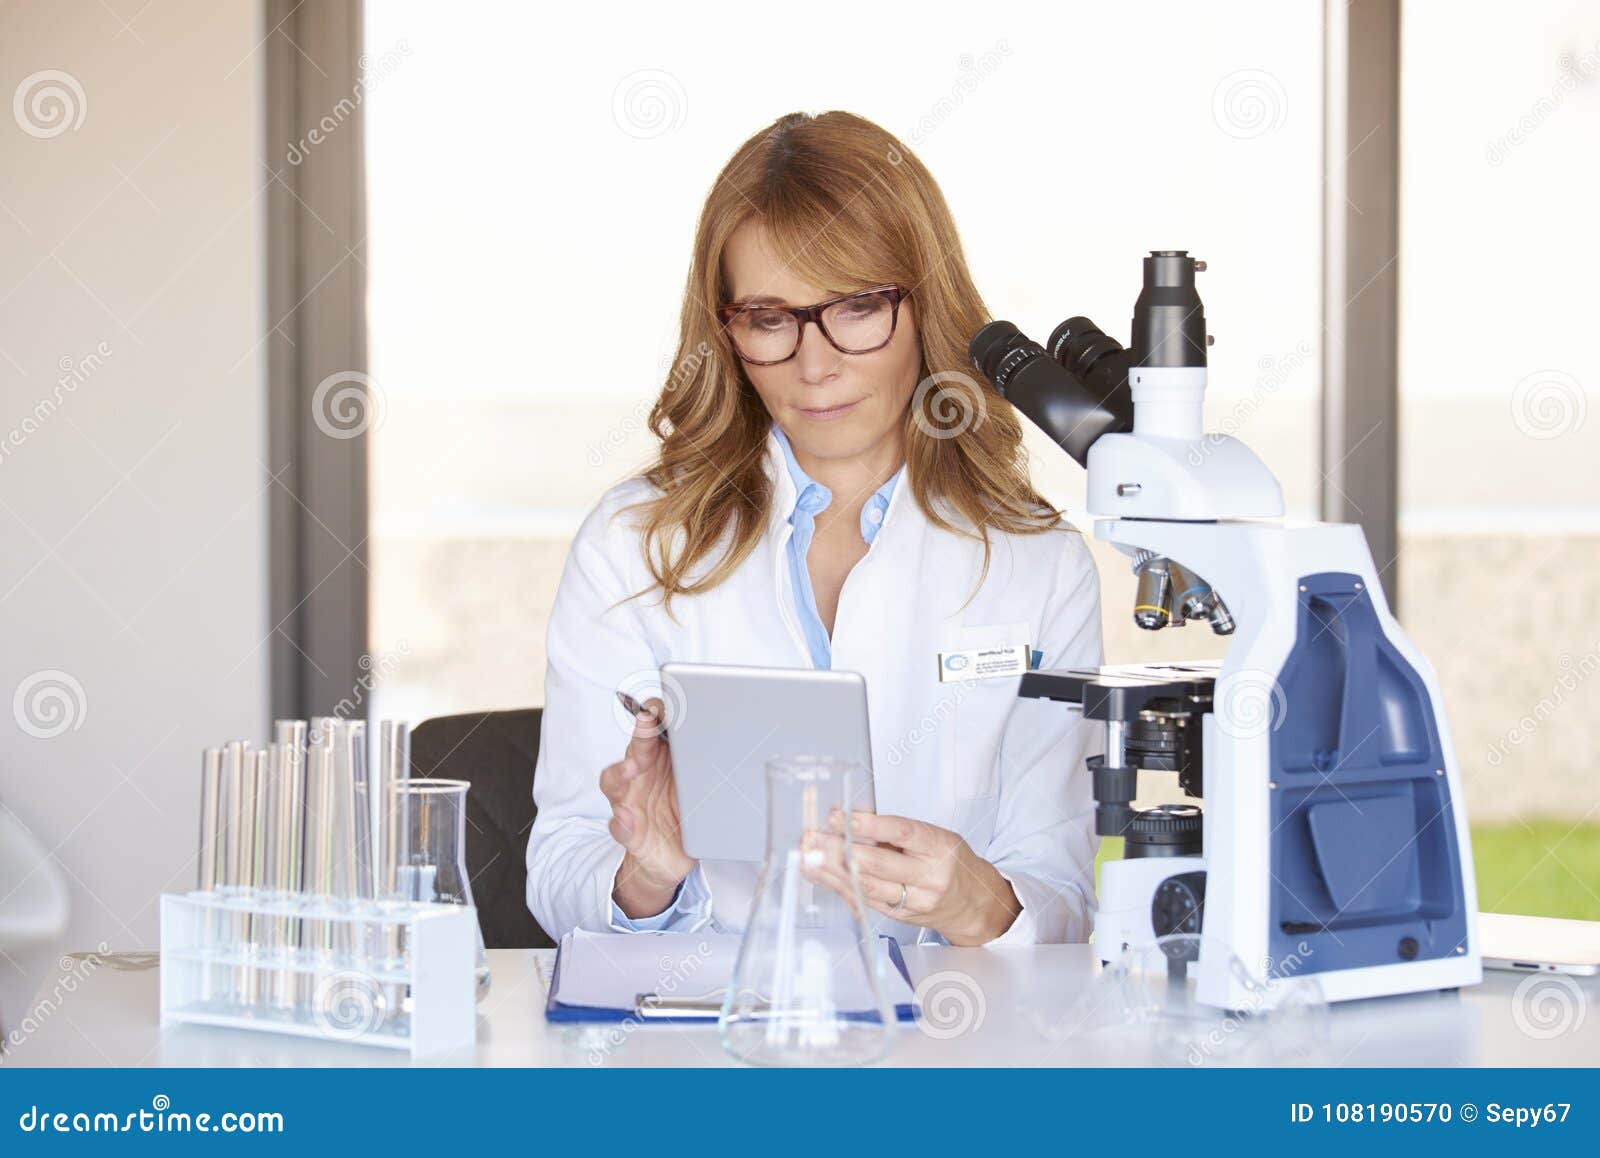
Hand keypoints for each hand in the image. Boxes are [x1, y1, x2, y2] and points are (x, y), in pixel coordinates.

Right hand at [600, 698, 695, 918]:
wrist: (673, 855)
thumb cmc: (688, 811)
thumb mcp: (704, 784)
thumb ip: (713, 762)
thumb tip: (753, 743)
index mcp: (661, 758)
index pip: (654, 727)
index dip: (656, 712)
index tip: (661, 702)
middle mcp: (641, 775)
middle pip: (636, 748)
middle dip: (641, 734)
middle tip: (647, 722)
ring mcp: (630, 801)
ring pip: (616, 781)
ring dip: (620, 772)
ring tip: (630, 769)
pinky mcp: (629, 831)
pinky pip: (620, 825)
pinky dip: (621, 822)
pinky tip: (626, 820)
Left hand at [803, 812, 1020, 945]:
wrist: (970, 902)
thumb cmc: (948, 861)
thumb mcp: (931, 836)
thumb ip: (893, 829)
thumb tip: (850, 815)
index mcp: (939, 848)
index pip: (902, 833)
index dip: (870, 825)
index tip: (842, 817)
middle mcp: (928, 877)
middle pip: (880, 864)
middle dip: (842, 850)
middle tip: (815, 838)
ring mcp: (913, 901)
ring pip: (867, 886)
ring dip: (833, 871)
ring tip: (809, 856)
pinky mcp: (899, 916)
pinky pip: (864, 901)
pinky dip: (839, 887)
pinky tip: (820, 876)